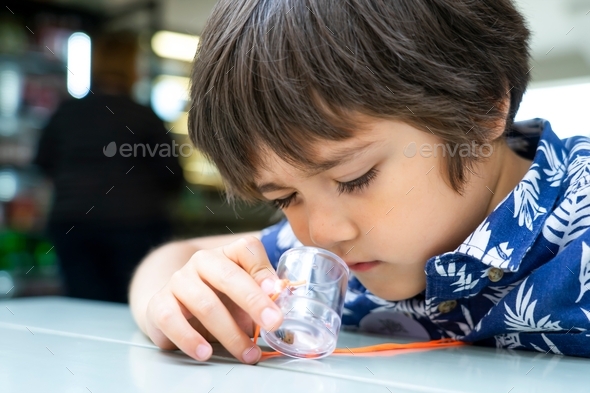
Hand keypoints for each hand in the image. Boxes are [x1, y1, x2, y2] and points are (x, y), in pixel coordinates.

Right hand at [144, 236, 281, 363]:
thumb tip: (282, 296)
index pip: (246, 249)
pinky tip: (206, 352)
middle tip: (273, 323)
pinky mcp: (159, 304)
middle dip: (254, 301)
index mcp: (226, 254)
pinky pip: (172, 320)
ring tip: (247, 353)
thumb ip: (262, 291)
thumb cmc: (218, 299)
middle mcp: (201, 262)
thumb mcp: (242, 292)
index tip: (276, 290)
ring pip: (206, 304)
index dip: (262, 269)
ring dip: (230, 333)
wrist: (172, 307)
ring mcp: (178, 281)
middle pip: (229, 276)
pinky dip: (190, 339)